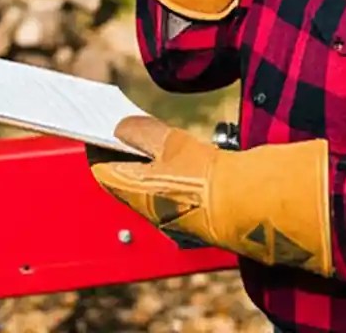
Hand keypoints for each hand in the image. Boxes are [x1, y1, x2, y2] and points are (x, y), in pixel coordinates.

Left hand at [89, 116, 334, 276]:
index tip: (95, 129)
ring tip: (153, 141)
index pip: (101, 170)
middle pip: (125, 181)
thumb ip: (142, 132)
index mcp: (135, 194)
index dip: (96, 147)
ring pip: (150, 189)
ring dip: (148, 167)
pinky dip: (170, 177)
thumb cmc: (207, 178)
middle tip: (122, 131)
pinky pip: (173, 195)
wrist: (250, 206)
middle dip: (122, 157)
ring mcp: (173, 218)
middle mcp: (150, 212)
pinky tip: (182, 161)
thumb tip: (122, 126)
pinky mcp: (196, 218)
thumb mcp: (171, 143)